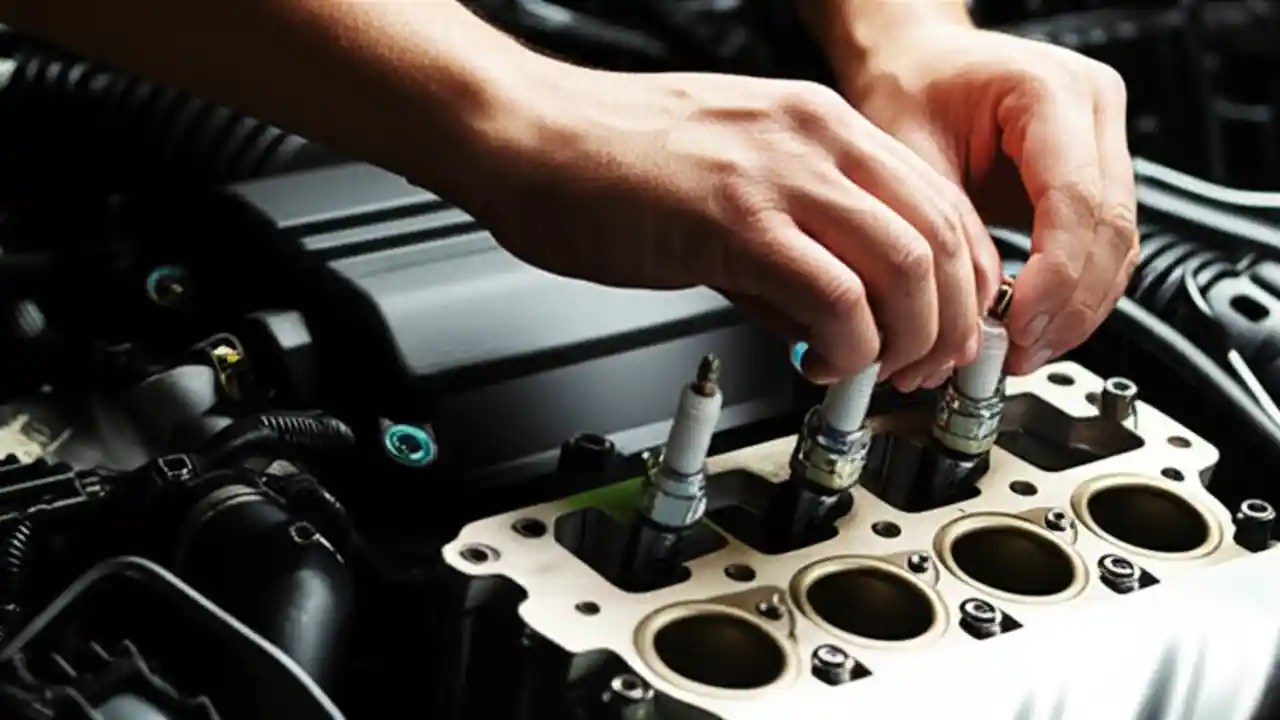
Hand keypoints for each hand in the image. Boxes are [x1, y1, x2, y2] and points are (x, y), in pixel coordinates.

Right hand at [460, 58, 1000, 386]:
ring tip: (872, 375)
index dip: (962, 283)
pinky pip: (835, 298)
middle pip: (941, 238)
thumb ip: (786, 248)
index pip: (939, 203)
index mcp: (817, 124)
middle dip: (951, 324)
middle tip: (923, 370)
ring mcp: (777, 174)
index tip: (947, 332)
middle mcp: (814, 137)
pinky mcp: (733, 220)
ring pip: (907, 267)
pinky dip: (847, 349)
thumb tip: (825, 319)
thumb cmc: (603, 158)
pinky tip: (818, 365)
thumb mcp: (725, 186)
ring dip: (907, 342)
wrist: (524, 134)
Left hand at [824, 9, 1139, 376]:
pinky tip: (1038, 326)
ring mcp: (1104, 139)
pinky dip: (1075, 293)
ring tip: (1026, 350)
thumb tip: (971, 308)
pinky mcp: (1097, 172)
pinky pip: (1102, 246)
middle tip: (1022, 351)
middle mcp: (1092, 108)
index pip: (1076, 200)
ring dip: (1077, 309)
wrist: (919, 63)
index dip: (1056, 276)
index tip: (1021, 326)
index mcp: (1049, 91)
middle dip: (1070, 304)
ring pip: (1119, 245)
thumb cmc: (910, 88)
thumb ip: (943, 228)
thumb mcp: (905, 152)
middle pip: (1111, 228)